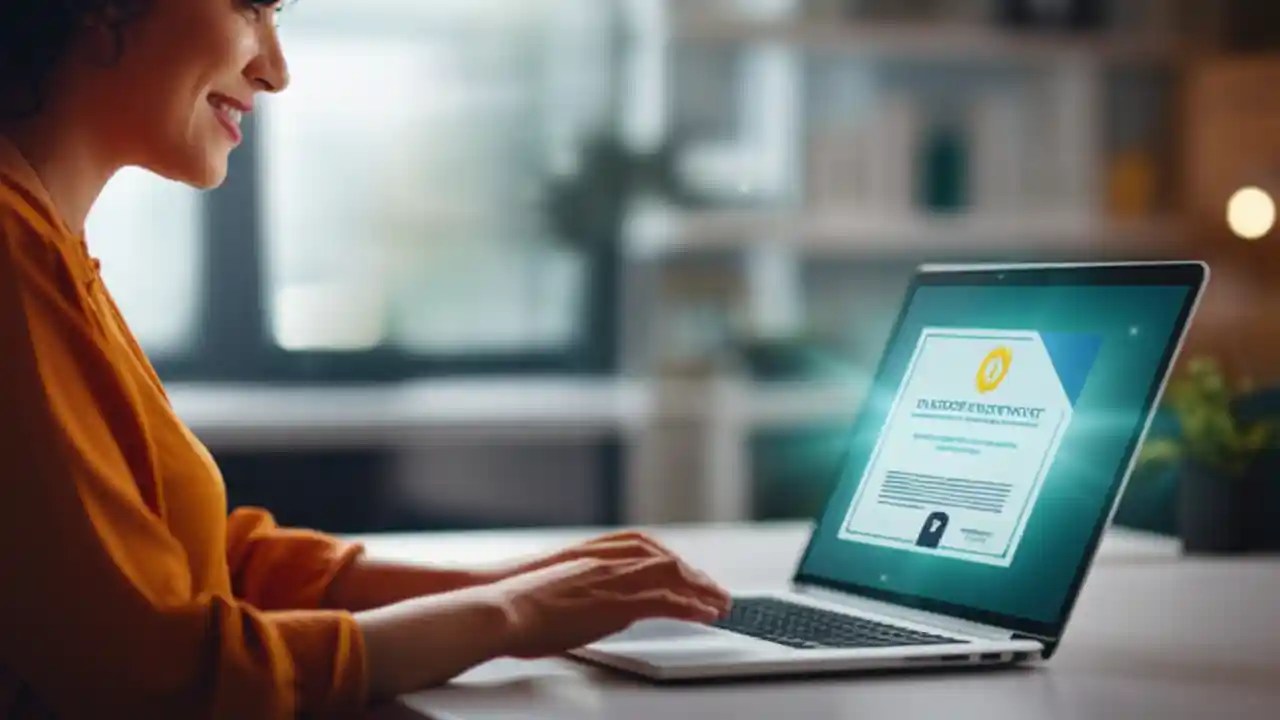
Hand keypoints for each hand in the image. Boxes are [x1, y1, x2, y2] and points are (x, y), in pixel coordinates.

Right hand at [501, 530, 726, 598]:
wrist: (502, 605)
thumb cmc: (520, 600)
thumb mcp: (562, 583)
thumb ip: (592, 587)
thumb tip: (614, 607)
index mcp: (594, 552)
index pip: (647, 548)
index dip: (674, 561)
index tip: (690, 573)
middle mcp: (608, 558)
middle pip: (665, 559)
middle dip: (694, 576)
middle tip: (715, 591)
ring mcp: (613, 577)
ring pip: (672, 576)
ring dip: (701, 589)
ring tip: (721, 603)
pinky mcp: (616, 601)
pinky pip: (665, 600)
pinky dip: (690, 606)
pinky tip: (705, 614)